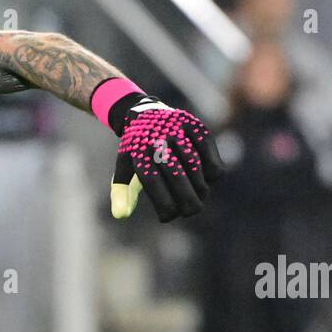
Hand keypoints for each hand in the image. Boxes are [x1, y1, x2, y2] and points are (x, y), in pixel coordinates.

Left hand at [94, 79, 222, 221]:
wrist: (146, 114)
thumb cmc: (137, 151)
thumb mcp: (124, 168)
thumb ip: (122, 193)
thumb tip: (120, 216)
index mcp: (138, 152)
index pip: (153, 182)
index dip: (164, 203)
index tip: (169, 217)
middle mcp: (158, 139)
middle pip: (177, 175)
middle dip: (187, 200)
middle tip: (191, 212)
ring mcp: (177, 130)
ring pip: (195, 164)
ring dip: (200, 186)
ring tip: (199, 196)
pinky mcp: (195, 125)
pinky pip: (209, 152)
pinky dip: (212, 168)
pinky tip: (207, 178)